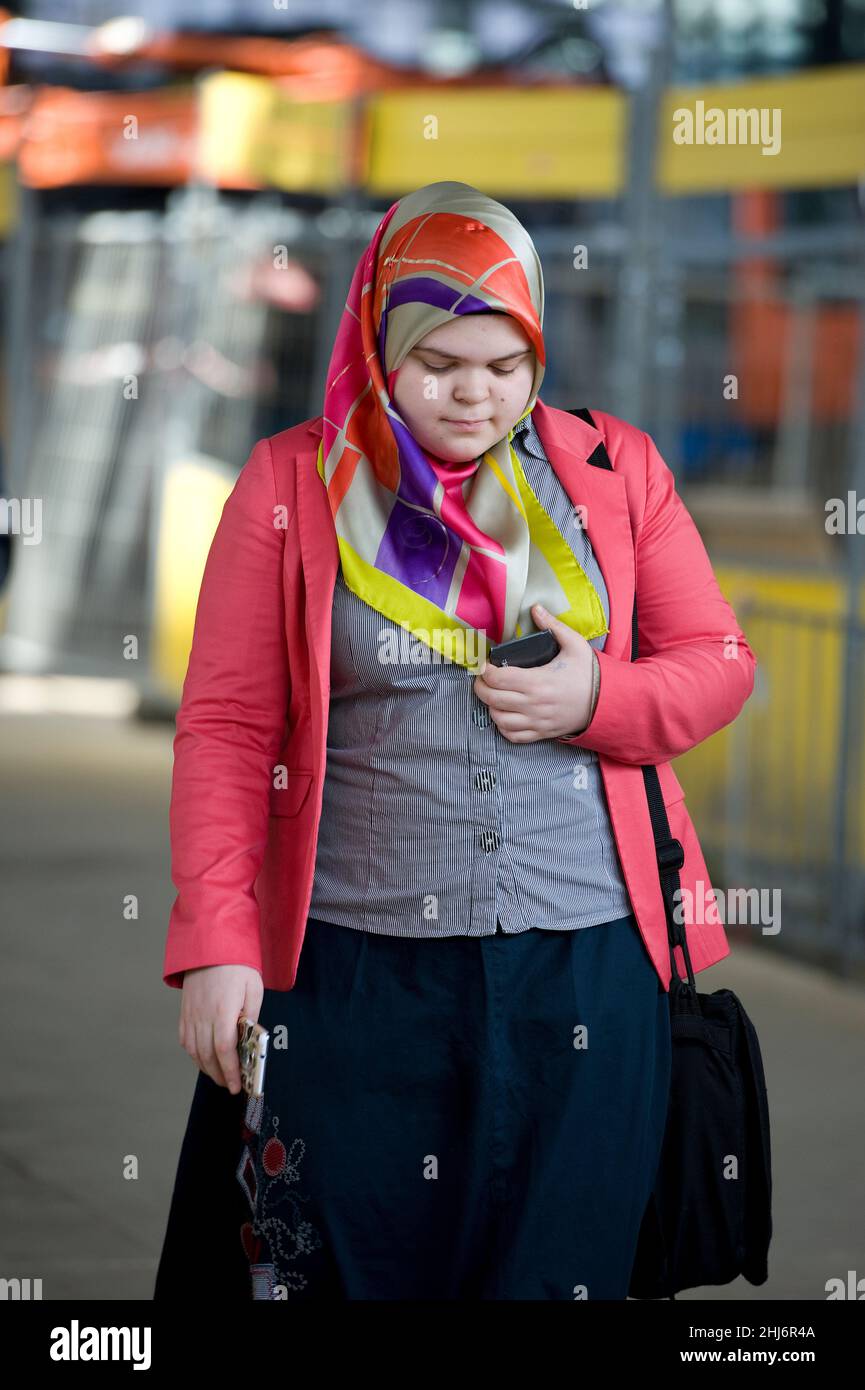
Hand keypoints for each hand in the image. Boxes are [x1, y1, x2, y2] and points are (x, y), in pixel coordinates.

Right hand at [178, 964, 263, 1093]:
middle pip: (208, 1056)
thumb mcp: (253, 989)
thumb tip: (250, 1040)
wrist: (210, 946)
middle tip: (231, 1085)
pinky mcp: (184, 1012)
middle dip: (220, 1075)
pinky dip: (194, 1054)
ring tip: (220, 1076)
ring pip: (195, 1051)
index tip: (237, 1087)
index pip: (225, 1050)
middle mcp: (203, 1016)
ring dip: (207, 1068)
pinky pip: (185, 1040)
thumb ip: (251, 1016)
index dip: (230, 1072)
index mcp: (223, 1011)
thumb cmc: (236, 966)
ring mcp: (191, 1015)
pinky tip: (203, 1059)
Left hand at [473, 603, 596, 741]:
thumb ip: (553, 625)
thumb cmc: (589, 674)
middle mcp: (533, 704)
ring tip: (493, 695)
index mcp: (538, 681)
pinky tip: (505, 714)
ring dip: (490, 707)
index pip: (497, 678)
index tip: (486, 664)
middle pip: (492, 699)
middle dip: (481, 687)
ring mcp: (536, 721)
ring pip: (498, 719)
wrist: (607, 702)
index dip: (485, 670)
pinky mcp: (541, 733)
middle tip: (484, 678)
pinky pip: (512, 736)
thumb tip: (535, 608)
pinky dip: (502, 726)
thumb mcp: (575, 644)